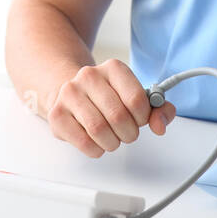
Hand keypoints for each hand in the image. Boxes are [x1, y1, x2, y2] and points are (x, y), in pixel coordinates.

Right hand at [47, 58, 176, 157]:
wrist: (71, 92)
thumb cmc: (107, 98)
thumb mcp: (135, 97)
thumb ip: (158, 110)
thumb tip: (160, 126)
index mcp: (113, 68)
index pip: (137, 99)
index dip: (143, 118)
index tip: (139, 120)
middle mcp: (89, 76)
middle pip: (119, 116)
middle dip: (129, 133)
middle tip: (127, 134)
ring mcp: (70, 93)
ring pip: (99, 130)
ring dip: (112, 143)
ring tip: (112, 138)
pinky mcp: (57, 114)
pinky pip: (83, 142)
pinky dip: (96, 149)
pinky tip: (96, 142)